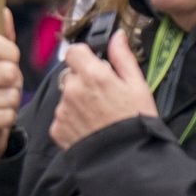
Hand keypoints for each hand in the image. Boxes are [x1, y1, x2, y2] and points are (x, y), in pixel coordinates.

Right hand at [0, 14, 23, 157]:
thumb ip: (2, 39)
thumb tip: (5, 12)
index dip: (10, 52)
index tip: (12, 61)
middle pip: (8, 71)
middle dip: (15, 84)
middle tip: (3, 89)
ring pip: (10, 96)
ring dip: (11, 104)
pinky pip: (6, 115)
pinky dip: (7, 119)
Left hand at [51, 31, 155, 150]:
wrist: (127, 160)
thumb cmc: (136, 123)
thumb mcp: (138, 86)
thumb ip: (122, 57)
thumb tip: (117, 36)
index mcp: (93, 75)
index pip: (74, 51)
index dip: (85, 57)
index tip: (95, 66)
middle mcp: (72, 89)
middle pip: (70, 74)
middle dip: (83, 80)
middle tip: (103, 96)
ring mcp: (63, 110)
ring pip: (66, 96)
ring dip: (77, 101)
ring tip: (98, 116)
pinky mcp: (57, 129)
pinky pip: (62, 117)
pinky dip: (72, 120)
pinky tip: (90, 128)